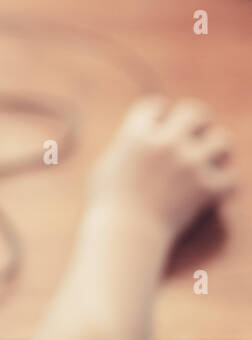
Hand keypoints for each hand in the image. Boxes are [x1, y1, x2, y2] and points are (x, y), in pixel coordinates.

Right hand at [88, 95, 236, 245]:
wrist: (125, 235)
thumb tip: (142, 132)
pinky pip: (232, 177)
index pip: (156, 104)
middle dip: (194, 123)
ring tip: (206, 160)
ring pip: (222, 139)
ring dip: (215, 149)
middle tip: (190, 137)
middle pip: (196, 111)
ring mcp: (190, 164)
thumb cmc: (108, 203)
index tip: (159, 127)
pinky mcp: (208, 188)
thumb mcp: (107, 164)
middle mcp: (166, 142)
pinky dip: (223, 183)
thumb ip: (127, 143)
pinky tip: (212, 187)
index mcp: (136, 133)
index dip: (158, 115)